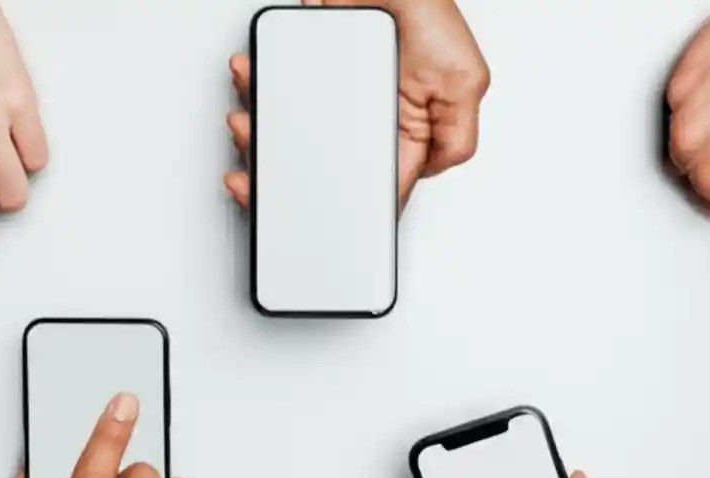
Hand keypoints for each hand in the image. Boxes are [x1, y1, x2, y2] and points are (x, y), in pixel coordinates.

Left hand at [224, 0, 489, 207]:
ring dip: (257, 135)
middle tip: (254, 181)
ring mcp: (331, 100)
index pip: (372, 187)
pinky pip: (270, 93)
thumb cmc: (428, 7)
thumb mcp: (465, 80)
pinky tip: (247, 82)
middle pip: (317, 169)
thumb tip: (429, 173)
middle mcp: (366, 120)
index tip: (312, 224)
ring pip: (284, 138)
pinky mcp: (303, 75)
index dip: (343, 210)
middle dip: (283, 177)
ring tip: (244, 125)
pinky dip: (253, 88)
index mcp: (406, 133)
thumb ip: (456, 137)